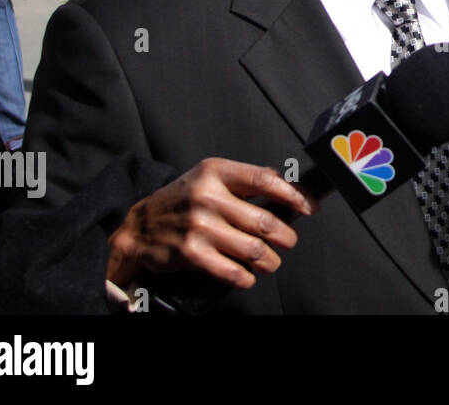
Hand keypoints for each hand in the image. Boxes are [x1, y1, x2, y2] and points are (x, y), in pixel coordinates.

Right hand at [106, 158, 316, 289]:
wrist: (139, 227)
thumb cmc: (184, 199)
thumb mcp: (211, 177)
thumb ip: (246, 181)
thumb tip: (290, 192)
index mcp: (216, 171)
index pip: (265, 180)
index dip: (293, 195)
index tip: (310, 207)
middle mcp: (208, 196)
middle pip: (265, 221)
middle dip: (286, 236)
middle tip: (289, 240)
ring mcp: (199, 226)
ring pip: (254, 249)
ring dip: (270, 260)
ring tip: (270, 261)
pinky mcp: (191, 254)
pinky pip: (233, 271)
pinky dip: (247, 277)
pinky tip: (248, 274)